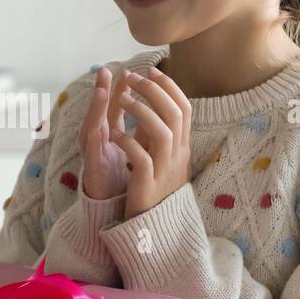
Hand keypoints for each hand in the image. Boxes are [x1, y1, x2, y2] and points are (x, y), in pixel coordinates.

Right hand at [77, 66, 130, 200]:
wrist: (110, 209)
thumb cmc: (118, 176)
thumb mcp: (130, 146)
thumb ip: (135, 125)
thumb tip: (148, 102)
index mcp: (110, 135)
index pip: (115, 107)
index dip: (120, 88)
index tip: (127, 69)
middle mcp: (99, 142)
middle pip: (100, 112)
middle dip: (102, 91)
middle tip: (104, 71)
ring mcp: (94, 156)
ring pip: (92, 128)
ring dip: (95, 110)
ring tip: (100, 92)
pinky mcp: (93, 172)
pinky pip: (92, 156)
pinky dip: (94, 142)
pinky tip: (97, 131)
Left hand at [110, 67, 192, 219]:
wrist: (155, 228)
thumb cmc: (155, 190)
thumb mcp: (162, 158)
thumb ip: (158, 134)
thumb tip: (154, 105)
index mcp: (182, 147)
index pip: (185, 109)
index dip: (169, 87)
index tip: (150, 71)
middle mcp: (178, 156)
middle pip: (176, 114)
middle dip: (154, 91)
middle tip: (134, 77)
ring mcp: (165, 171)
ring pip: (163, 132)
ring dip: (141, 111)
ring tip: (122, 99)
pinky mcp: (148, 185)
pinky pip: (142, 159)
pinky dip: (128, 143)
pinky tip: (114, 134)